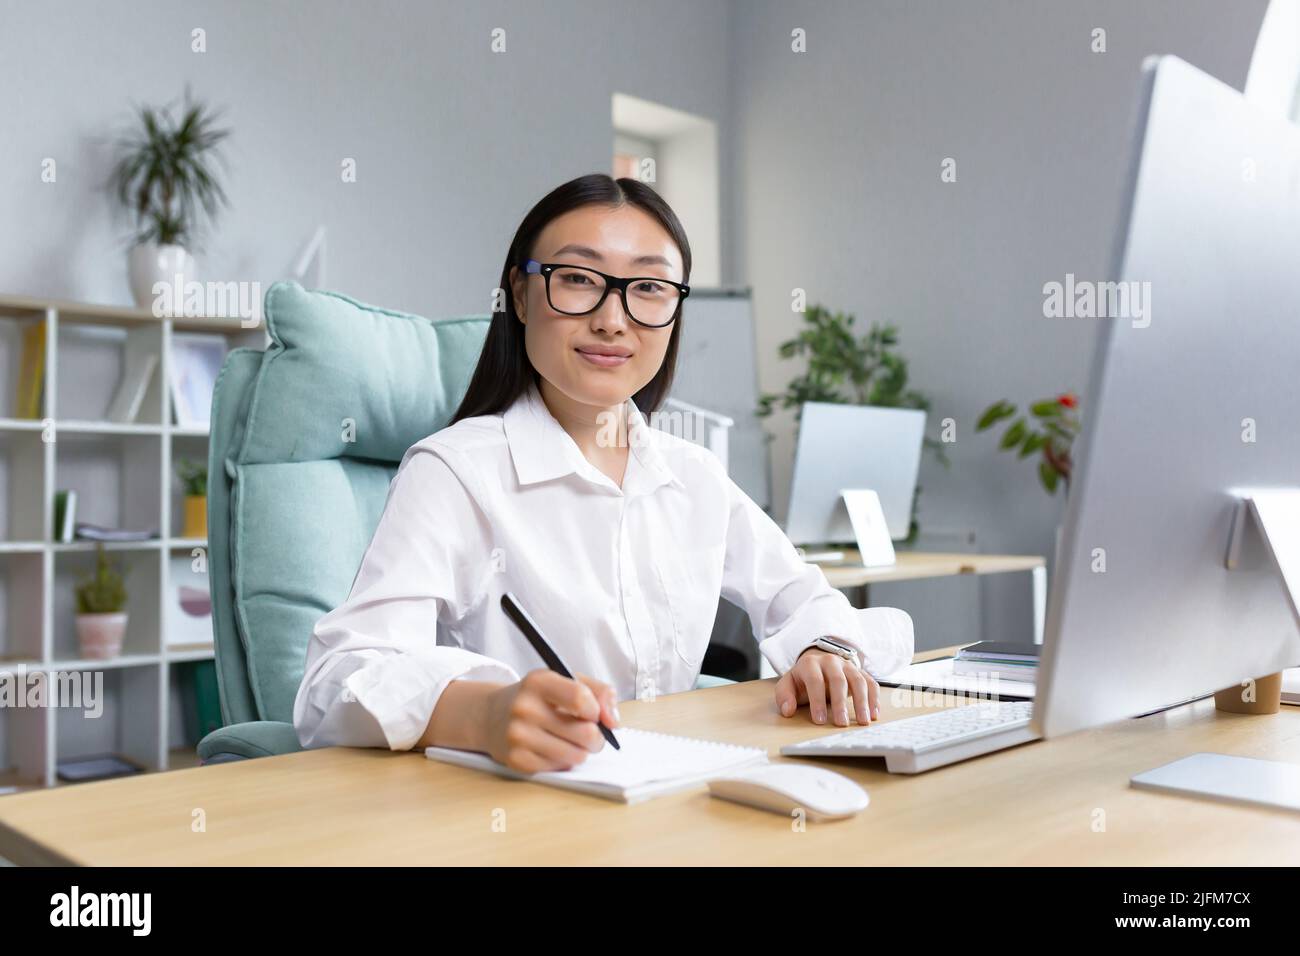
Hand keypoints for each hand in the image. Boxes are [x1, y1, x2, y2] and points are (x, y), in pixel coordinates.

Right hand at [482, 670, 620, 772]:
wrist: (491, 716)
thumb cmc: (539, 698)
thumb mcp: (566, 680)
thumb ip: (599, 692)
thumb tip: (613, 722)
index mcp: (538, 682)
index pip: (580, 698)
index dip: (597, 710)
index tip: (595, 714)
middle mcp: (524, 708)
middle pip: (584, 733)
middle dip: (596, 737)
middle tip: (590, 733)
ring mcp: (518, 736)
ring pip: (576, 755)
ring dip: (582, 751)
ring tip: (572, 741)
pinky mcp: (516, 760)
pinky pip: (559, 767)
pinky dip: (563, 761)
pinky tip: (552, 749)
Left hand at [774, 647, 879, 726]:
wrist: (818, 663)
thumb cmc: (803, 679)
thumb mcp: (788, 684)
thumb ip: (784, 696)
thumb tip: (787, 710)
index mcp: (810, 664)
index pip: (815, 681)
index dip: (817, 700)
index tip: (819, 720)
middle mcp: (831, 661)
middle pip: (838, 680)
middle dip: (840, 703)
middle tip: (841, 724)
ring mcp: (848, 666)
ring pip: (858, 681)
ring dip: (862, 702)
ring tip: (863, 722)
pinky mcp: (860, 672)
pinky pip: (871, 683)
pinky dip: (874, 698)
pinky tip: (874, 714)